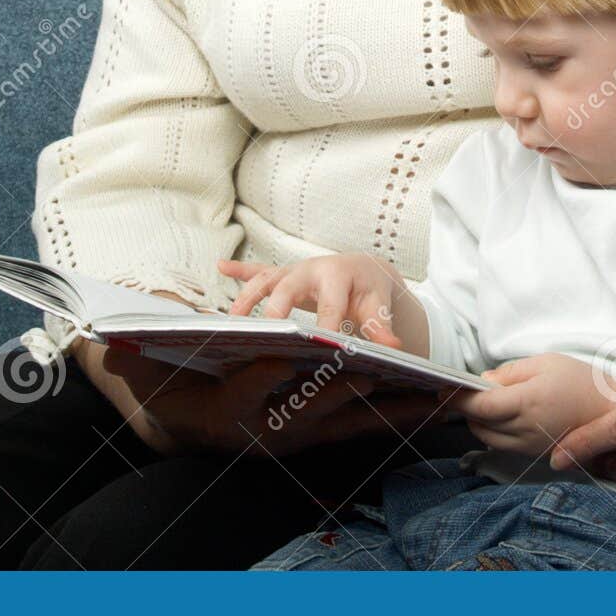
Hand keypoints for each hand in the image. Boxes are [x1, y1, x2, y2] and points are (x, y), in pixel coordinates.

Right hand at [73, 333, 458, 459]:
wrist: (176, 423)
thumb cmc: (165, 385)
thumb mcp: (145, 367)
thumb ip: (138, 354)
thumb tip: (120, 338)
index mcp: (230, 410)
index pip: (258, 385)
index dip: (285, 366)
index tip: (314, 344)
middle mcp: (267, 431)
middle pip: (320, 405)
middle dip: (361, 385)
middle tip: (396, 367)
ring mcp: (296, 437)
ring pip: (353, 421)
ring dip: (397, 408)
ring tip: (438, 393)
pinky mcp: (317, 435)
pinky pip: (363, 427)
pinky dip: (397, 414)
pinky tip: (431, 403)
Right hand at [217, 254, 405, 346]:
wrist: (366, 271)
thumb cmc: (371, 292)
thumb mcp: (378, 307)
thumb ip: (382, 329)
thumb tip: (394, 350)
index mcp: (338, 276)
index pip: (329, 304)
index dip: (324, 325)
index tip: (316, 347)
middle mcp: (312, 269)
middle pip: (289, 285)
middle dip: (276, 307)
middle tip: (266, 332)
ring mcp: (294, 271)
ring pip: (267, 278)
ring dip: (248, 295)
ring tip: (232, 319)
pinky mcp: (283, 275)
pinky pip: (258, 270)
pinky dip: (239, 270)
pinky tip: (221, 266)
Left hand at [450, 353, 613, 455]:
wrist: (611, 413)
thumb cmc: (581, 382)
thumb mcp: (546, 363)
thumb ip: (510, 372)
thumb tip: (483, 381)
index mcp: (529, 402)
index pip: (481, 405)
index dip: (459, 397)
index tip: (445, 387)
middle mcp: (526, 430)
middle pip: (478, 424)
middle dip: (466, 408)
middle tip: (461, 390)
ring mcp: (529, 447)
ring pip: (486, 438)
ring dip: (477, 421)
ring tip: (481, 400)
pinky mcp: (533, 455)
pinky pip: (501, 445)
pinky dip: (491, 431)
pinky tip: (498, 414)